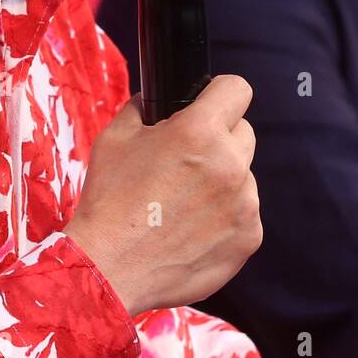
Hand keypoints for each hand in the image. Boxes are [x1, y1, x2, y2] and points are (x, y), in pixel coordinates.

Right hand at [65, 75, 261, 316]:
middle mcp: (230, 164)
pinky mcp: (249, 238)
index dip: (220, 95)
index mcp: (199, 132)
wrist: (109, 268)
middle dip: (219, 141)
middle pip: (243, 134)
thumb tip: (155, 100)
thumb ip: (142, 109)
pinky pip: (245, 215)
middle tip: (186, 163)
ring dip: (222, 182)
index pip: (237, 89)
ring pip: (243, 177)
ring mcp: (245, 204)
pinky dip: (225, 219)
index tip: (211, 106)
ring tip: (183, 205)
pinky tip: (192, 230)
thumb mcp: (115, 138)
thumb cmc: (108, 201)